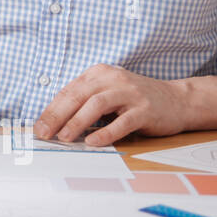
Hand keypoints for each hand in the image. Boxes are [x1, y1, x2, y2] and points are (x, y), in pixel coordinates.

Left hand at [34, 64, 187, 145]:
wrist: (178, 100)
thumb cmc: (136, 99)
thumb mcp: (108, 92)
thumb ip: (85, 102)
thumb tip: (55, 122)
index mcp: (99, 74)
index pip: (68, 91)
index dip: (51, 110)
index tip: (38, 126)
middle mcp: (113, 79)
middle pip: (78, 96)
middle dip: (57, 116)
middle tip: (44, 133)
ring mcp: (130, 93)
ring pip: (96, 105)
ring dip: (77, 122)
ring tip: (64, 137)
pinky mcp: (145, 109)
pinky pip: (122, 121)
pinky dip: (106, 132)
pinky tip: (94, 142)